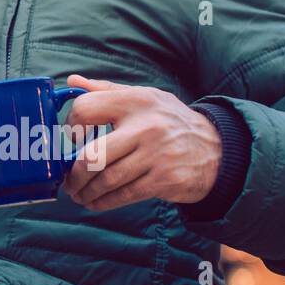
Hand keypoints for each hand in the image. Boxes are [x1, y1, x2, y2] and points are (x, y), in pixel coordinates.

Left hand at [60, 75, 221, 210]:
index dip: (71, 126)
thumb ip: (107, 90)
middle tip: (68, 180)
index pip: (86, 109)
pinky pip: (125, 194)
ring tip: (78, 194)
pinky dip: (105, 201)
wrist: (217, 148)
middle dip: (74, 173)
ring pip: (107, 179)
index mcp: (134, 100)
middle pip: (92, 155)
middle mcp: (145, 126)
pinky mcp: (165, 180)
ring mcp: (156, 155)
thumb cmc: (169, 120)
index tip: (70, 140)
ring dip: (87, 191)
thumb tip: (73, 82)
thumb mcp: (144, 96)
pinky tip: (95, 202)